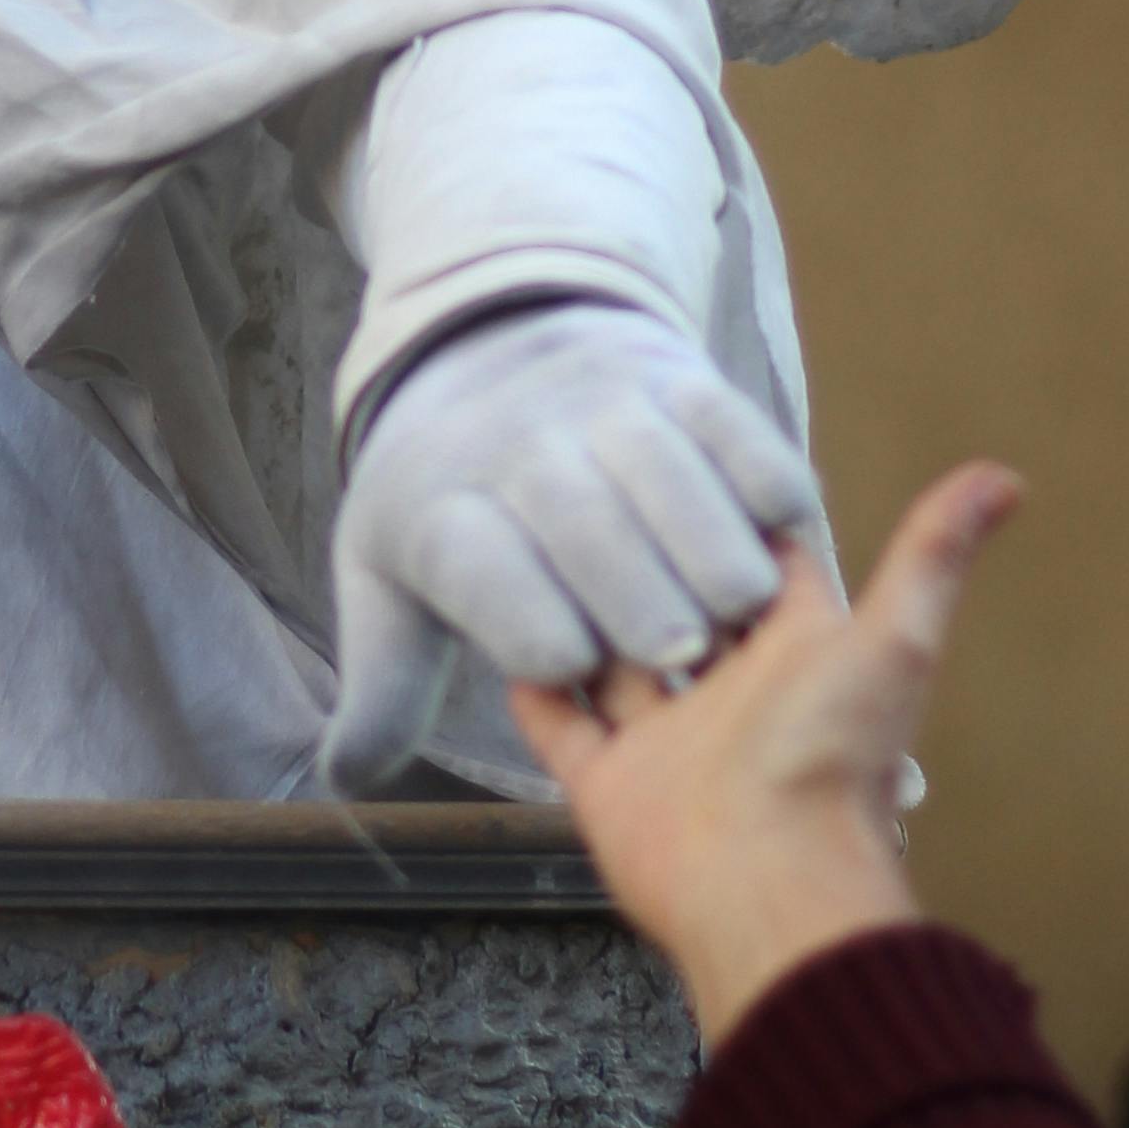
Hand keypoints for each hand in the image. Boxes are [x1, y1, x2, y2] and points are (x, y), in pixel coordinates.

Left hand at [324, 303, 820, 791]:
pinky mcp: (678, 379)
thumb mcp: (390, 584)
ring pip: (661, 468)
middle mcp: (518, 448)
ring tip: (739, 608)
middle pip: (576, 517)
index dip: (522, 615)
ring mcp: (603, 403)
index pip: (475, 564)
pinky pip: (727, 421)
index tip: (567, 664)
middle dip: (629, 587)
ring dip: (705, 538)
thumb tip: (347, 777)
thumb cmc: (449, 505)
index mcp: (437, 512)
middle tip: (677, 653)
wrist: (489, 350)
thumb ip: (386, 686)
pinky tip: (781, 527)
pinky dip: (757, 468)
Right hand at [508, 462, 1021, 1042]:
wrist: (768, 885)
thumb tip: (1005, 478)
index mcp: (794, 656)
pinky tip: (507, 631)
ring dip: (587, 611)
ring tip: (539, 542)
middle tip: (591, 485)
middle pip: (679, 607)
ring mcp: (666, 740)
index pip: (757, 566)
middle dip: (643, 557)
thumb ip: (933, 555)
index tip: (681, 445)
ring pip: (615, 662)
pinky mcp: (610, 785)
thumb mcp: (893, 638)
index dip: (727, 513)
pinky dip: (536, 686)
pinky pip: (561, 727)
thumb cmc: (833, 764)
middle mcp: (730, 695)